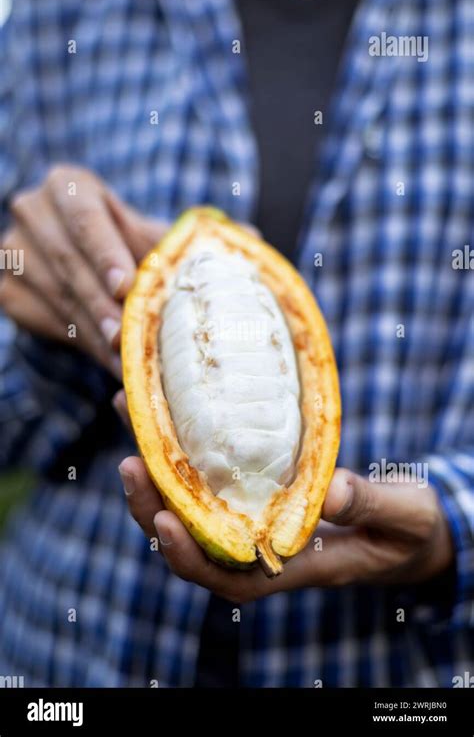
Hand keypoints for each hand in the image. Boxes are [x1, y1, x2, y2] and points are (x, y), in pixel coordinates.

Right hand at [0, 165, 167, 376]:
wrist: (103, 270)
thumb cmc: (136, 245)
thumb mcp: (152, 238)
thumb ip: (161, 247)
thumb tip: (182, 265)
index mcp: (68, 186)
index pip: (86, 218)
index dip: (105, 254)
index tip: (125, 288)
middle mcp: (32, 210)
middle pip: (68, 262)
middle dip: (102, 305)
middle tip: (128, 339)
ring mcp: (14, 250)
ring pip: (57, 296)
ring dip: (97, 332)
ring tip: (129, 357)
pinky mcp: (9, 289)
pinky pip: (45, 320)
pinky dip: (82, 343)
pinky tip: (110, 359)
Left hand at [114, 392, 453, 602]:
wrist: (407, 528)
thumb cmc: (408, 530)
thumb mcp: (404, 518)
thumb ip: (371, 506)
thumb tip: (330, 492)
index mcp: (296, 564)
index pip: (231, 577)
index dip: (192, 559)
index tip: (165, 524)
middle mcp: (264, 546)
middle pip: (194, 543)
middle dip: (154, 509)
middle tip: (130, 463)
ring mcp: (257, 519)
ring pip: (193, 508)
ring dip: (158, 472)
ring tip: (133, 420)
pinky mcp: (258, 492)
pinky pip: (210, 478)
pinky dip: (181, 449)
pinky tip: (164, 410)